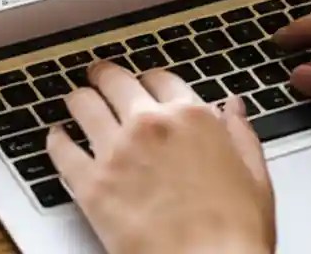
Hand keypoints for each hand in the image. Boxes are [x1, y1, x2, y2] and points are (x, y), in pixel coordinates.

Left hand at [47, 60, 274, 253]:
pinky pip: (61, 149)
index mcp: (192, 118)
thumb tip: (233, 107)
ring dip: (79, 99)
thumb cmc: (234, 234)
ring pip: (83, 104)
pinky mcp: (91, 185)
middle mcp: (150, 125)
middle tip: (99, 77)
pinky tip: (57, 138)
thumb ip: (241, 134)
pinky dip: (56, 140)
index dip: (150, 80)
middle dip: (105, 77)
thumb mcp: (254, 178)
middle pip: (115, 81)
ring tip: (77, 101)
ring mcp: (117, 152)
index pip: (161, 78)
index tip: (145, 84)